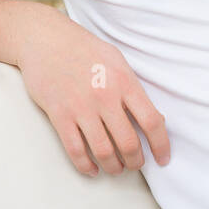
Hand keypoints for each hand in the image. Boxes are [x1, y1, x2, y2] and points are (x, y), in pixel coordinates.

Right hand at [15, 16, 170, 176]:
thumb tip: (154, 119)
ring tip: (116, 169)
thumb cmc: (84, 49)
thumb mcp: (117, 61)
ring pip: (104, 151)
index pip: (152, 121)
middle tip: (136, 165)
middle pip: (129, 143)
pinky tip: (92, 169)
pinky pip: (75, 150)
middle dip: (136, 161)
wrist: (45, 39)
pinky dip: (86, 166)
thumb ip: (134, 89)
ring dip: (114, 167)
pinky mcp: (59, 115)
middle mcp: (105, 96)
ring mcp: (81, 107)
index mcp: (125, 81)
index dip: (161, 146)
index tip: (163, 159)